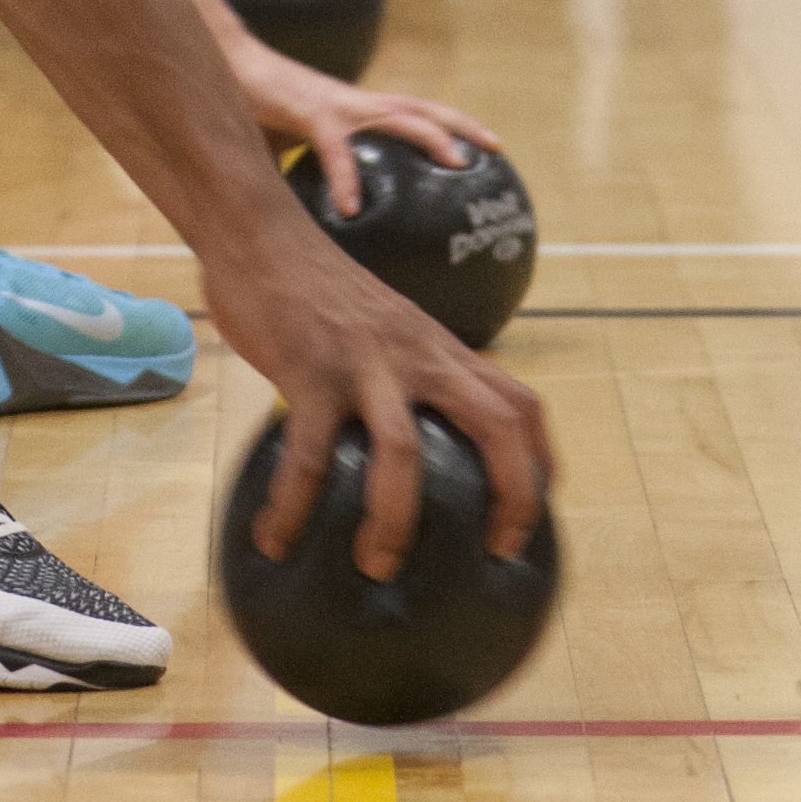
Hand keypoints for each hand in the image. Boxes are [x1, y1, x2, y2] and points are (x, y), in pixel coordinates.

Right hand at [200, 202, 550, 578]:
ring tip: (377, 568)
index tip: (540, 507)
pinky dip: (291, 507)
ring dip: (395, 522)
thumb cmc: (316, 288)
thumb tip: (405, 440)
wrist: (259, 233)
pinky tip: (273, 541)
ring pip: (404, 453)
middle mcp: (419, 354)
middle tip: (498, 552)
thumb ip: (408, 374)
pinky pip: (308, 457)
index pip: (520, 402)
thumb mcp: (386, 327)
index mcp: (441, 349)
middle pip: (497, 425)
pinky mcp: (309, 372)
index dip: (541, 461)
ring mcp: (366, 364)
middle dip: (513, 496)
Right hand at [223, 34, 500, 213]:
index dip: (449, 125)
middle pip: (422, 109)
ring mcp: (337, 106)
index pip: (414, 112)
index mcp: (355, 111)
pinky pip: (336, 150)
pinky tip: (353, 209)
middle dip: (462, 126)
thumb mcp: (288, 151)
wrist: (221, 67)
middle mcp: (356, 104)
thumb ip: (304, 182)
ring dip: (431, 136)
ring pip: (398, 116)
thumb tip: (303, 231)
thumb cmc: (253, 109)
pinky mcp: (310, 114)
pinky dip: (347, 178)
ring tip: (457, 162)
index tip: (482, 146)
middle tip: (495, 148)